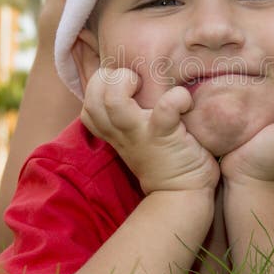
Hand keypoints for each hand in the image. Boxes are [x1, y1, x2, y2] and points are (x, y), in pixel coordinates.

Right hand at [81, 67, 219, 194]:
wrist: (182, 194)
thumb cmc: (165, 160)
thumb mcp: (138, 139)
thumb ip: (130, 117)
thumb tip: (139, 84)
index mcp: (115, 131)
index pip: (89, 104)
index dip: (102, 86)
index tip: (127, 85)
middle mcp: (122, 132)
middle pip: (92, 100)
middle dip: (109, 79)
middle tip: (135, 82)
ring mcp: (141, 134)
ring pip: (113, 102)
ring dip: (126, 83)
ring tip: (145, 85)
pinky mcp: (165, 135)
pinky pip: (165, 109)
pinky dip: (177, 97)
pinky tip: (185, 101)